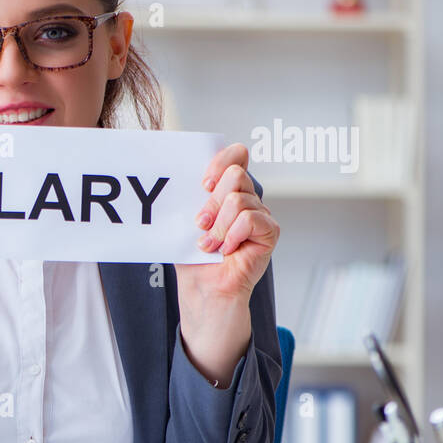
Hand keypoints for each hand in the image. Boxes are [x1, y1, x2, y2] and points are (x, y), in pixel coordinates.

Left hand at [174, 143, 279, 386]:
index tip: (203, 183)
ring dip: (218, 226)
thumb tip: (172, 176)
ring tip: (210, 244)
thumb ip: (189, 197)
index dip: (221, 161)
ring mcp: (260, 214)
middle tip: (201, 224)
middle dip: (212, 201)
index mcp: (227, 190)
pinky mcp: (269, 232)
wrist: (203, 288)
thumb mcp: (185, 221)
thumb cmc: (193, 257)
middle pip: (236, 174)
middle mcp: (246, 198)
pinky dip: (233, 234)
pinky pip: (252, 219)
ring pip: (240, 200)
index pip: (236, 154)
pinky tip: (227, 249)